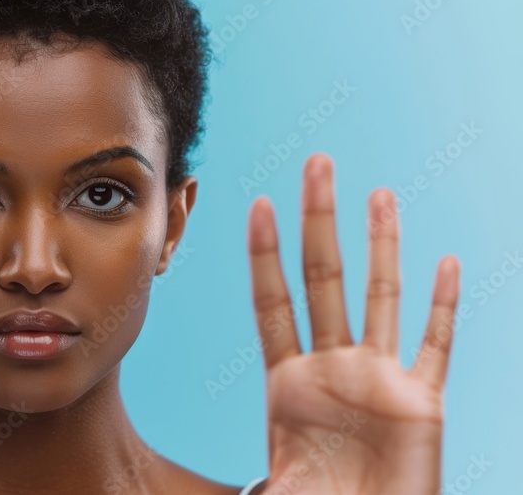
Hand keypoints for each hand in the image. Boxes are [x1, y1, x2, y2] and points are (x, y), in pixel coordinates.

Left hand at [247, 154, 459, 493]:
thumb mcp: (273, 487)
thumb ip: (251, 474)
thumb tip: (185, 488)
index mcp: (286, 383)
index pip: (272, 302)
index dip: (265, 254)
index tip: (256, 204)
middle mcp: (332, 368)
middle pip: (324, 278)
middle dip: (319, 220)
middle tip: (317, 165)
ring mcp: (378, 379)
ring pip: (380, 296)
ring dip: (380, 244)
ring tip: (375, 193)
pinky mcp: (422, 402)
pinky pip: (435, 345)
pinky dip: (441, 306)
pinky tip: (443, 264)